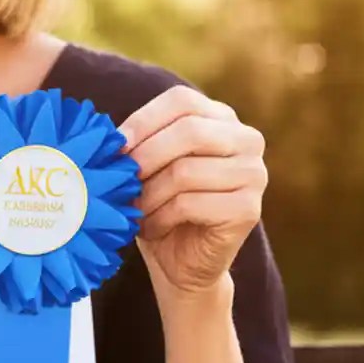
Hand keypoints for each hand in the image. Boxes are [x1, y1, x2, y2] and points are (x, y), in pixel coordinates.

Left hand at [119, 85, 266, 299]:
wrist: (181, 262)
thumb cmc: (160, 205)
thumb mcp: (148, 166)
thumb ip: (140, 143)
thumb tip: (110, 136)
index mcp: (221, 119)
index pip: (182, 100)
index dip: (144, 120)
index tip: (116, 146)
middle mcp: (246, 140)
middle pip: (189, 131)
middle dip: (144, 158)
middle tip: (120, 182)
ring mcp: (253, 174)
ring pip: (185, 171)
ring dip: (148, 195)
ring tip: (135, 210)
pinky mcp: (247, 209)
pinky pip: (190, 204)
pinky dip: (160, 217)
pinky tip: (152, 228)